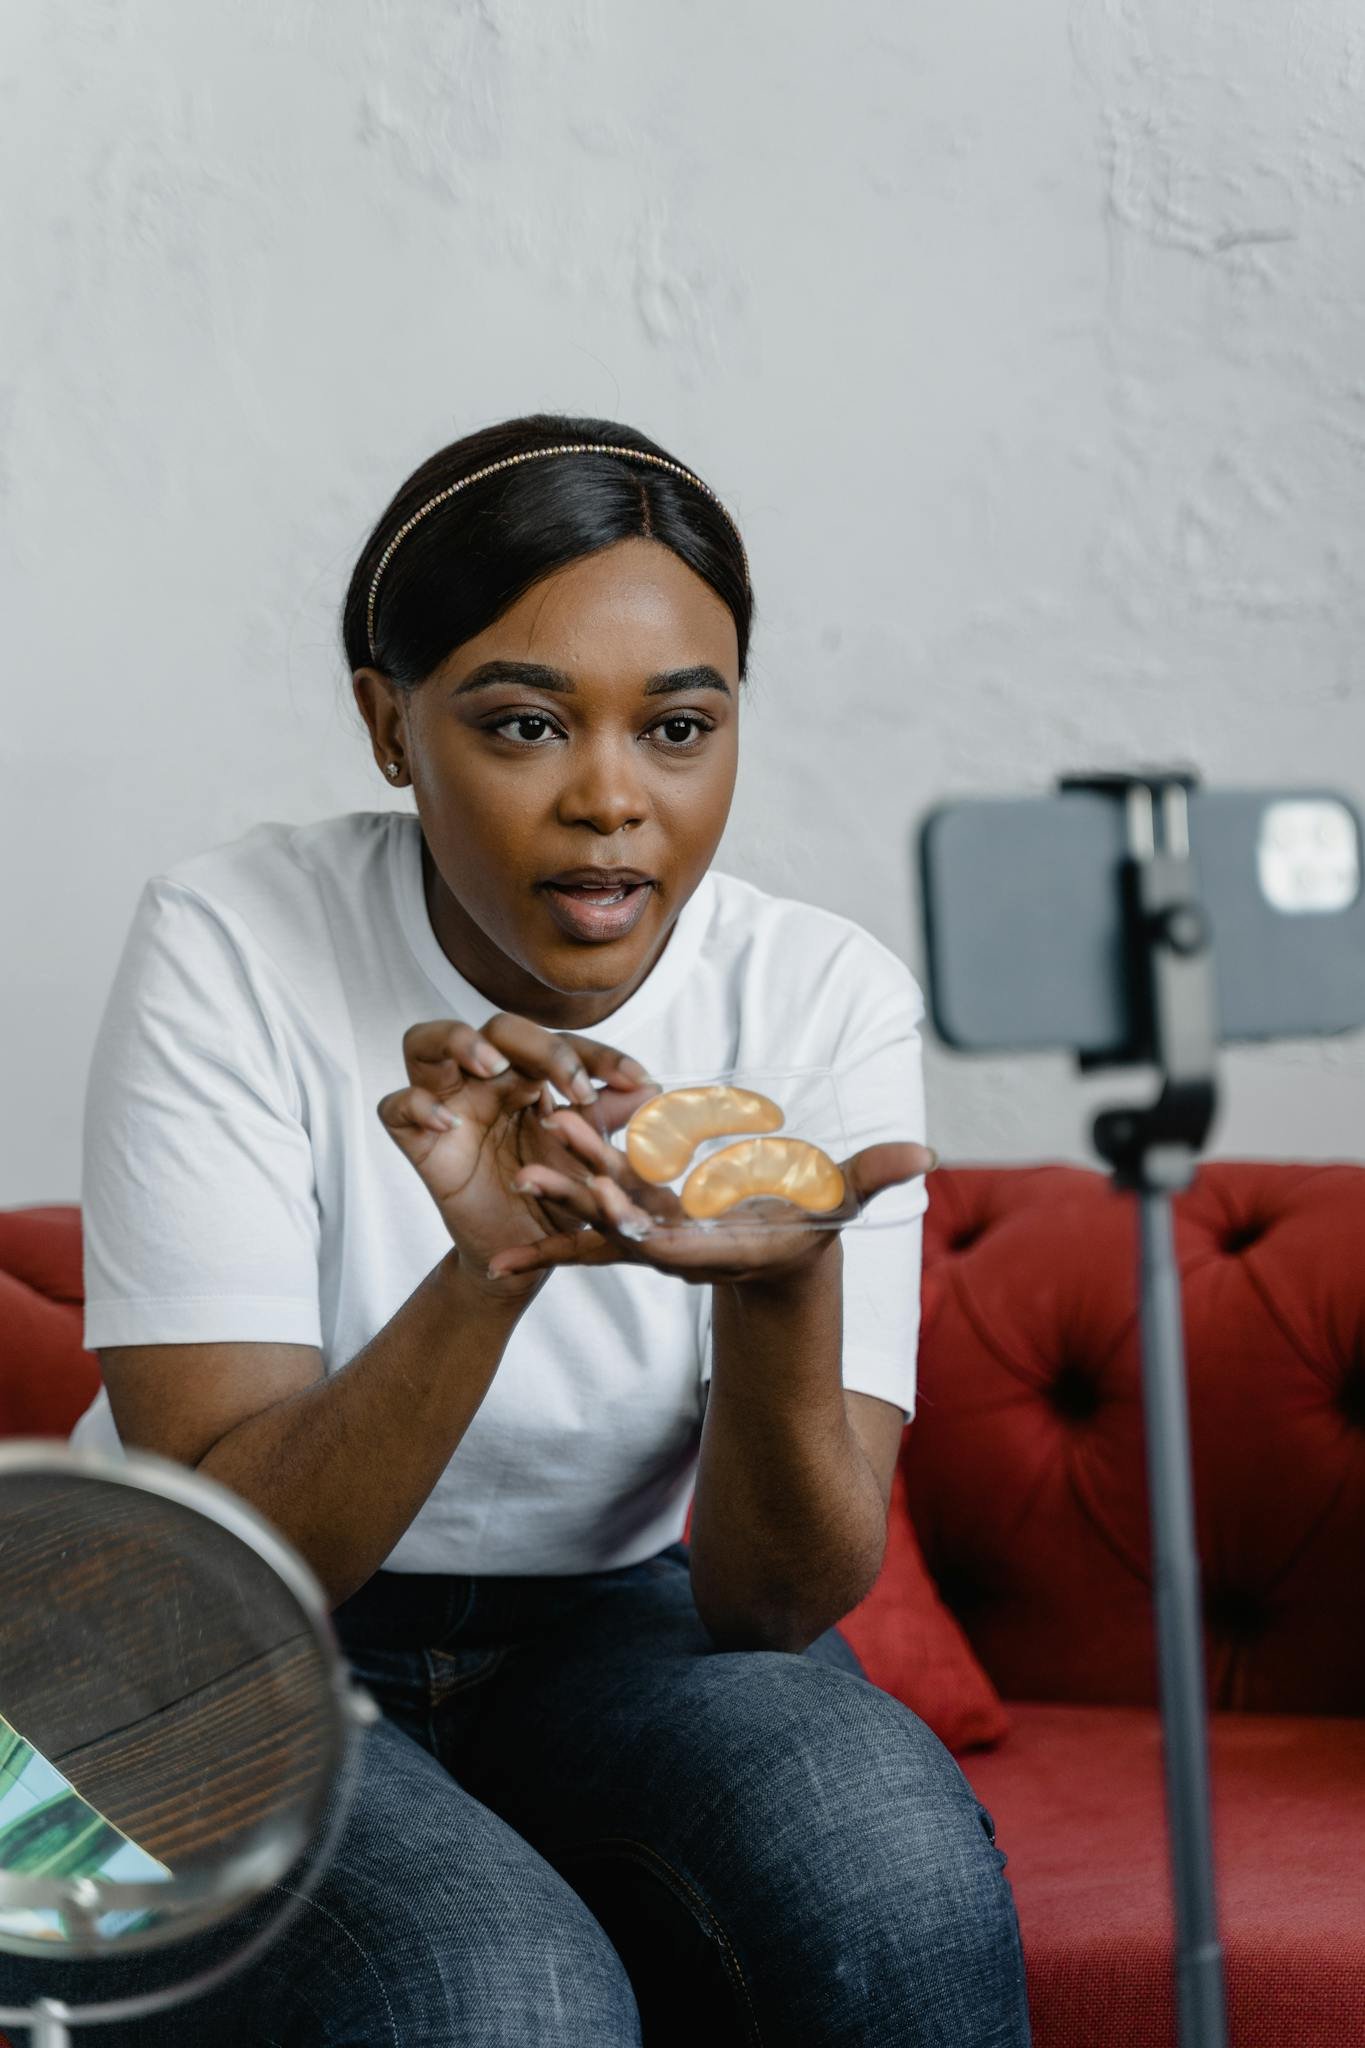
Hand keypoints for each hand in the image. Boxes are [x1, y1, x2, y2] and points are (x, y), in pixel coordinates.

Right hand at [376, 1015, 658, 1302]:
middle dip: (540, 1046)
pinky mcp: (416, 1140)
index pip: (561, 1044)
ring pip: (427, 1041)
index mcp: (531, 1076)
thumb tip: (653, 1090)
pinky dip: (418, 1106)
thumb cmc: (557, 1196)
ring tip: (493, 1069)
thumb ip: (612, 1122)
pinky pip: (395, 1106)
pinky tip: (451, 1124)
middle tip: (575, 1086)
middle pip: (498, 1028)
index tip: (639, 1083)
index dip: (601, 1057)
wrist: (523, 1251)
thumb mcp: (593, 1160)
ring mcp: (447, 1104)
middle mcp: (486, 1080)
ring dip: (460, 1043)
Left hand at [485, 1107, 937, 1289]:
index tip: (616, 1204)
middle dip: (589, 1199)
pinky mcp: (640, 1225)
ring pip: (603, 1220)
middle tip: (546, 1169)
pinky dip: (554, 1226)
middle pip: (629, 1226)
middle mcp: (681, 1249)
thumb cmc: (814, 1226)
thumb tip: (923, 1156)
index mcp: (724, 1248)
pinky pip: (590, 1226)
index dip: (648, 1224)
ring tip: (521, 1172)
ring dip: (564, 1197)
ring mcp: (655, 1238)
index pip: (683, 1240)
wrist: (781, 1260)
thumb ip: (874, 1177)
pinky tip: (508, 1234)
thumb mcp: (843, 1201)